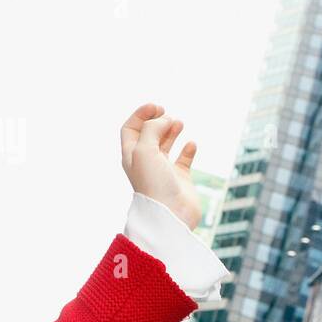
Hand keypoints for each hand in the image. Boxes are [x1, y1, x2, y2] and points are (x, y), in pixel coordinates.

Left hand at [120, 103, 203, 229]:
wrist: (170, 214)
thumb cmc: (153, 183)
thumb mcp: (145, 149)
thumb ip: (152, 129)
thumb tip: (165, 120)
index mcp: (132, 156)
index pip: (130, 129)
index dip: (141, 114)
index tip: (156, 107)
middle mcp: (146, 162)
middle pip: (148, 134)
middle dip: (158, 121)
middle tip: (168, 116)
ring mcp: (163, 170)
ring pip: (166, 145)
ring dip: (172, 131)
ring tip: (179, 123)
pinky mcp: (180, 179)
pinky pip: (184, 160)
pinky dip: (188, 149)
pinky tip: (191, 144)